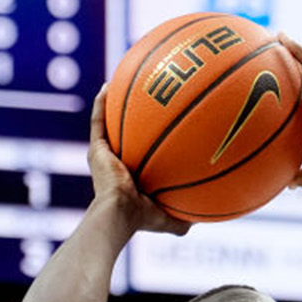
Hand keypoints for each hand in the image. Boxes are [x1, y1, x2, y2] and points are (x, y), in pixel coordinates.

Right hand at [87, 87, 189, 235]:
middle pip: (124, 135)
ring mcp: (104, 156)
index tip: (160, 127)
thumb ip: (185, 217)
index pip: (140, 156)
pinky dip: (101, 104)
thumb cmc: (142, 218)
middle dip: (132, 118)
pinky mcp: (96, 150)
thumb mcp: (169, 218)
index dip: (148, 142)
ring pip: (108, 124)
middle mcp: (115, 164)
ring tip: (121, 84)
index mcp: (130, 178)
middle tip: (146, 99)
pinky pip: (97, 122)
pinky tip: (108, 87)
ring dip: (113, 105)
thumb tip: (205, 216)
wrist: (118, 214)